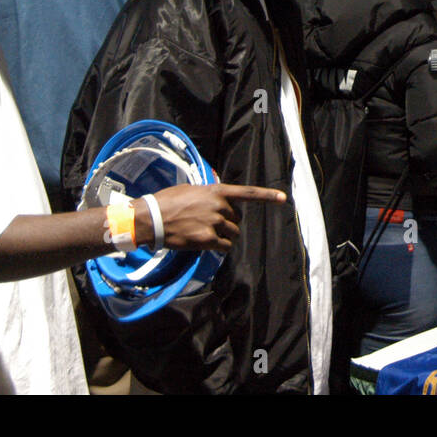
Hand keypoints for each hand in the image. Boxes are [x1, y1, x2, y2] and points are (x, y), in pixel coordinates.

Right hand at [146, 183, 286, 252]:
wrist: (152, 218)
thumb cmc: (168, 202)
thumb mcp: (191, 189)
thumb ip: (209, 193)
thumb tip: (219, 198)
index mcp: (216, 191)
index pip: (247, 193)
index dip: (267, 195)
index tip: (283, 199)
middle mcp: (219, 206)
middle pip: (237, 219)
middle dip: (228, 222)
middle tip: (209, 222)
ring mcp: (214, 223)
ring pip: (233, 234)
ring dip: (224, 236)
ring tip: (205, 232)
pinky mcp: (207, 239)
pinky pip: (225, 246)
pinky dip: (220, 247)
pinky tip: (206, 243)